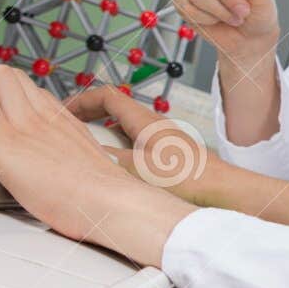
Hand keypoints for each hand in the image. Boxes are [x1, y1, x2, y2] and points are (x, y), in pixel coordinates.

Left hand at [0, 67, 193, 265]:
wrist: (113, 205)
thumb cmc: (105, 201)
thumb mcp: (89, 170)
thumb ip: (68, 159)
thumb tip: (58, 172)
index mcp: (65, 122)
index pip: (28, 92)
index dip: (2, 96)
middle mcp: (44, 115)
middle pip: (7, 75)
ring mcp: (24, 124)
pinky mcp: (3, 142)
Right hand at [66, 85, 214, 199]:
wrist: (224, 191)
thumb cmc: (190, 179)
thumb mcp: (136, 169)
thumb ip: (107, 159)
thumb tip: (83, 154)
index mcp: (145, 121)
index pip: (107, 96)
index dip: (82, 100)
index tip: (64, 111)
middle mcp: (156, 126)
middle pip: (116, 110)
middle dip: (91, 117)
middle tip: (72, 129)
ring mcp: (165, 140)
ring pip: (127, 130)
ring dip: (106, 136)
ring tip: (90, 151)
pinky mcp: (173, 157)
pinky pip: (139, 146)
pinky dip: (122, 151)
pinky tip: (118, 172)